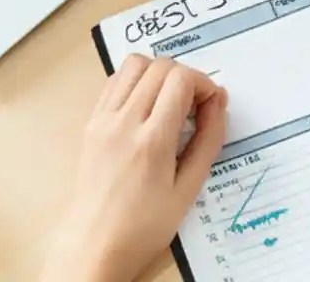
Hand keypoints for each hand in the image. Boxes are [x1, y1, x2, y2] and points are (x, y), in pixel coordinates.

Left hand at [41, 56, 227, 281]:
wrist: (94, 244)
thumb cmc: (144, 225)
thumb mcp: (189, 188)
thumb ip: (208, 139)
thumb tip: (219, 101)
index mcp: (152, 141)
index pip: (180, 79)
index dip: (204, 84)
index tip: (210, 106)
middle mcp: (124, 122)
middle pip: (160, 66)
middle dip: (186, 77)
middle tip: (194, 106)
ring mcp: (102, 120)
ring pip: (134, 65)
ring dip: (159, 74)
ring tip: (169, 103)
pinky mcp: (90, 124)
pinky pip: (114, 82)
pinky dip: (136, 83)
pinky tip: (146, 108)